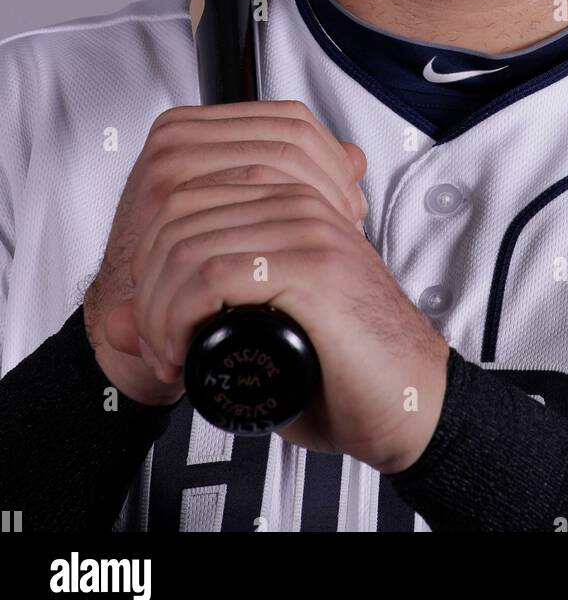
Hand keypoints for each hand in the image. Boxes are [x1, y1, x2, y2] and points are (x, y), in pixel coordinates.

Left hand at [85, 101, 448, 473]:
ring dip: (159, 311)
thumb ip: (205, 311)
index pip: (186, 196)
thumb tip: (121, 319)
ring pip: (186, 244)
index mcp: (290, 202)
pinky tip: (186, 354)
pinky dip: (180, 320)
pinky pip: (213, 274)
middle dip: (148, 285)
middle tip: (157, 344)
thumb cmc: (350, 372)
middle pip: (177, 213)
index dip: (151, 259)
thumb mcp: (263, 328)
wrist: (414, 403)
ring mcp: (308, 229)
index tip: (153, 320)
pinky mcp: (313, 267)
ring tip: (170, 355)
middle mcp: (299, 204)